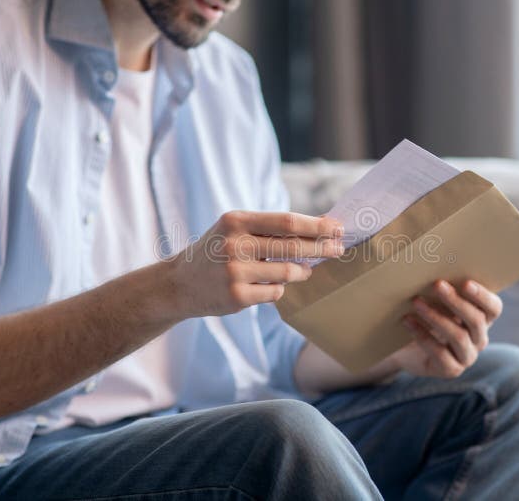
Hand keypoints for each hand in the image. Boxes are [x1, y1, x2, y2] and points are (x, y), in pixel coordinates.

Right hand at [163, 211, 343, 318]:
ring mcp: (235, 272)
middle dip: (321, 248)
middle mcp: (234, 245)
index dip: (316, 225)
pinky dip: (280, 289)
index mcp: (236, 221)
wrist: (180, 283)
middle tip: (339, 249)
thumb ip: (270, 228)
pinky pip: (275, 293)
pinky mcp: (237, 297)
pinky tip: (273, 285)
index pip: (286, 221)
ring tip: (305, 270)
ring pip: (287, 272)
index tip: (338, 227)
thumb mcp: (236, 230)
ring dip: (302, 271)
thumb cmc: (217, 251)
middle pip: (292, 246)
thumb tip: (319, 226)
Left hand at [390, 279, 502, 377]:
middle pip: (476, 320)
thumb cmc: (424, 317)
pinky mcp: (451, 370)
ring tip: (416, 302)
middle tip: (436, 285)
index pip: (494, 308)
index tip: (465, 282)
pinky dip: (423, 335)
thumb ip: (442, 289)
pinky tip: (408, 321)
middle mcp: (479, 338)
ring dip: (436, 317)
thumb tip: (433, 268)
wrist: (406, 349)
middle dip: (456, 301)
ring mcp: (467, 356)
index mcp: (482, 319)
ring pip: (458, 336)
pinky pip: (440, 353)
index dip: (482, 296)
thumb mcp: (434, 302)